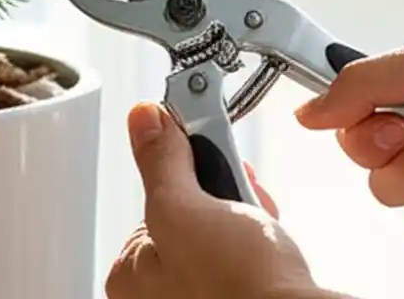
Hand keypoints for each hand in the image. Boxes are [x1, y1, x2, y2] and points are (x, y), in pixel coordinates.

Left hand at [107, 103, 351, 298]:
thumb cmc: (238, 286)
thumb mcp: (186, 208)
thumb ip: (161, 163)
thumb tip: (144, 121)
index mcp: (130, 274)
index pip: (156, 199)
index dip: (188, 174)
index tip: (207, 155)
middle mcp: (159, 291)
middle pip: (192, 214)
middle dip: (222, 197)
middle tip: (239, 200)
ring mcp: (199, 293)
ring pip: (223, 231)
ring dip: (246, 215)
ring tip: (260, 225)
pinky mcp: (238, 294)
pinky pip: (246, 256)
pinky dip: (262, 244)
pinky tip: (273, 249)